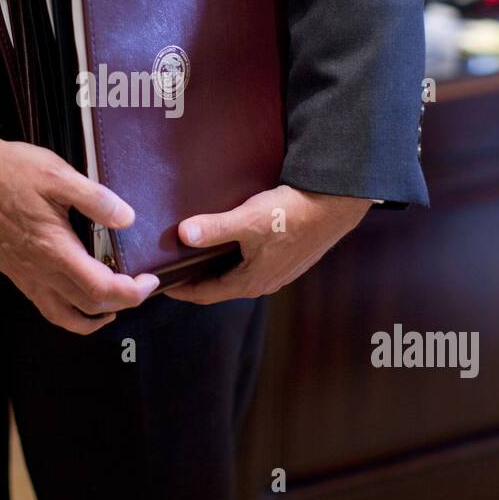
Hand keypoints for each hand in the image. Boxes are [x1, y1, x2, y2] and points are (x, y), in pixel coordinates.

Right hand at [0, 129, 158, 333]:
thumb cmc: (13, 170)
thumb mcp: (57, 174)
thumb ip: (95, 199)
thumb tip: (127, 219)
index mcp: (53, 248)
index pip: (100, 288)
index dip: (132, 293)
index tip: (151, 281)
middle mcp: (39, 270)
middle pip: (88, 306)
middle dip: (122, 303)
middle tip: (142, 287)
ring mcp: (25, 276)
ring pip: (65, 316)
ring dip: (95, 315)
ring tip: (117, 302)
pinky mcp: (15, 274)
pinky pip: (47, 307)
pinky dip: (70, 313)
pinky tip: (81, 297)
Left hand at [167, 185, 370, 304]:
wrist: (334, 205)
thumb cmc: (292, 213)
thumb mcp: (248, 219)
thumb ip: (215, 228)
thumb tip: (183, 234)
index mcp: (251, 281)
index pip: (207, 294)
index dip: (183, 290)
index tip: (163, 285)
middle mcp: (265, 283)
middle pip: (221, 287)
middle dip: (198, 281)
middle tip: (175, 269)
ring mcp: (278, 272)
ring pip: (239, 276)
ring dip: (217, 269)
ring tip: (198, 256)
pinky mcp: (288, 259)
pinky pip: (253, 265)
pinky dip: (236, 259)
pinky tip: (232, 244)